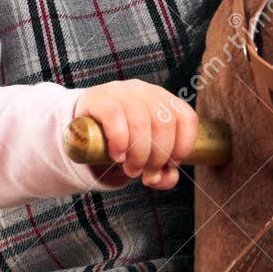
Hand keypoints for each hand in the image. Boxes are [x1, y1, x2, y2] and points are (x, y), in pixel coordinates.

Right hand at [73, 81, 197, 190]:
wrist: (85, 125)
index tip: (170, 165)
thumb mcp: (146, 154)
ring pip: (141, 123)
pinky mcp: (100, 98)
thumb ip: (162, 171)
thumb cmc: (124, 140)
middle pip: (164, 124)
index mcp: (165, 101)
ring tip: (131, 170)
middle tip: (146, 173)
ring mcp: (123, 92)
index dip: (183, 146)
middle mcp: (147, 92)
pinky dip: (119, 142)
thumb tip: (161, 179)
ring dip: (139, 155)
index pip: (187, 118)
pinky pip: (115, 118)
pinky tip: (117, 156)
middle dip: (158, 157)